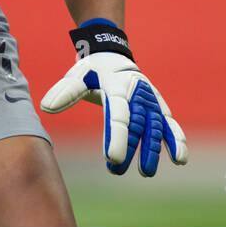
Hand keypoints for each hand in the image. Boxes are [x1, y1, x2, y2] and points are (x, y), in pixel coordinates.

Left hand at [41, 51, 188, 175]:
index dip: (116, 136)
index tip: (113, 158)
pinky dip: (176, 139)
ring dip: (153, 150)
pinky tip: (179, 159)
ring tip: (146, 172)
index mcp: (117, 86)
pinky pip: (169, 124)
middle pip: (137, 124)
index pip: (118, 114)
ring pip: (155, 127)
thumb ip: (66, 91)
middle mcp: (138, 93)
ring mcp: (151, 99)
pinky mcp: (159, 106)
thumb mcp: (78, 75)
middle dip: (132, 148)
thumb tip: (46, 106)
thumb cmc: (92, 69)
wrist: (114, 54)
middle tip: (119, 170)